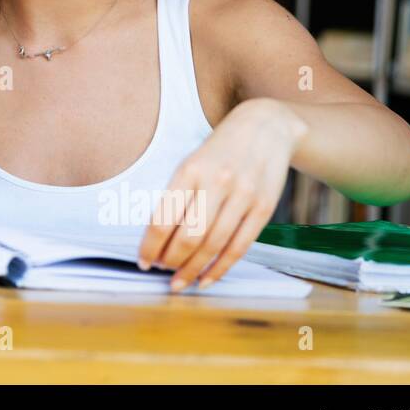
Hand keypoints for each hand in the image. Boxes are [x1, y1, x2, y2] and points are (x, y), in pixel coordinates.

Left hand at [137, 98, 306, 290]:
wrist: (267, 126)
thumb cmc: (220, 148)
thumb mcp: (192, 161)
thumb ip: (178, 194)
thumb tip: (157, 236)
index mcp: (190, 169)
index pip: (163, 218)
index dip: (150, 246)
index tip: (143, 261)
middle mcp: (217, 182)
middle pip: (189, 237)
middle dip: (171, 261)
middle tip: (161, 272)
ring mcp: (243, 196)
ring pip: (213, 245)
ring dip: (193, 270)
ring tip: (179, 283)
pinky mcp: (264, 208)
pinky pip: (239, 247)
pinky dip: (221, 268)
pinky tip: (206, 280)